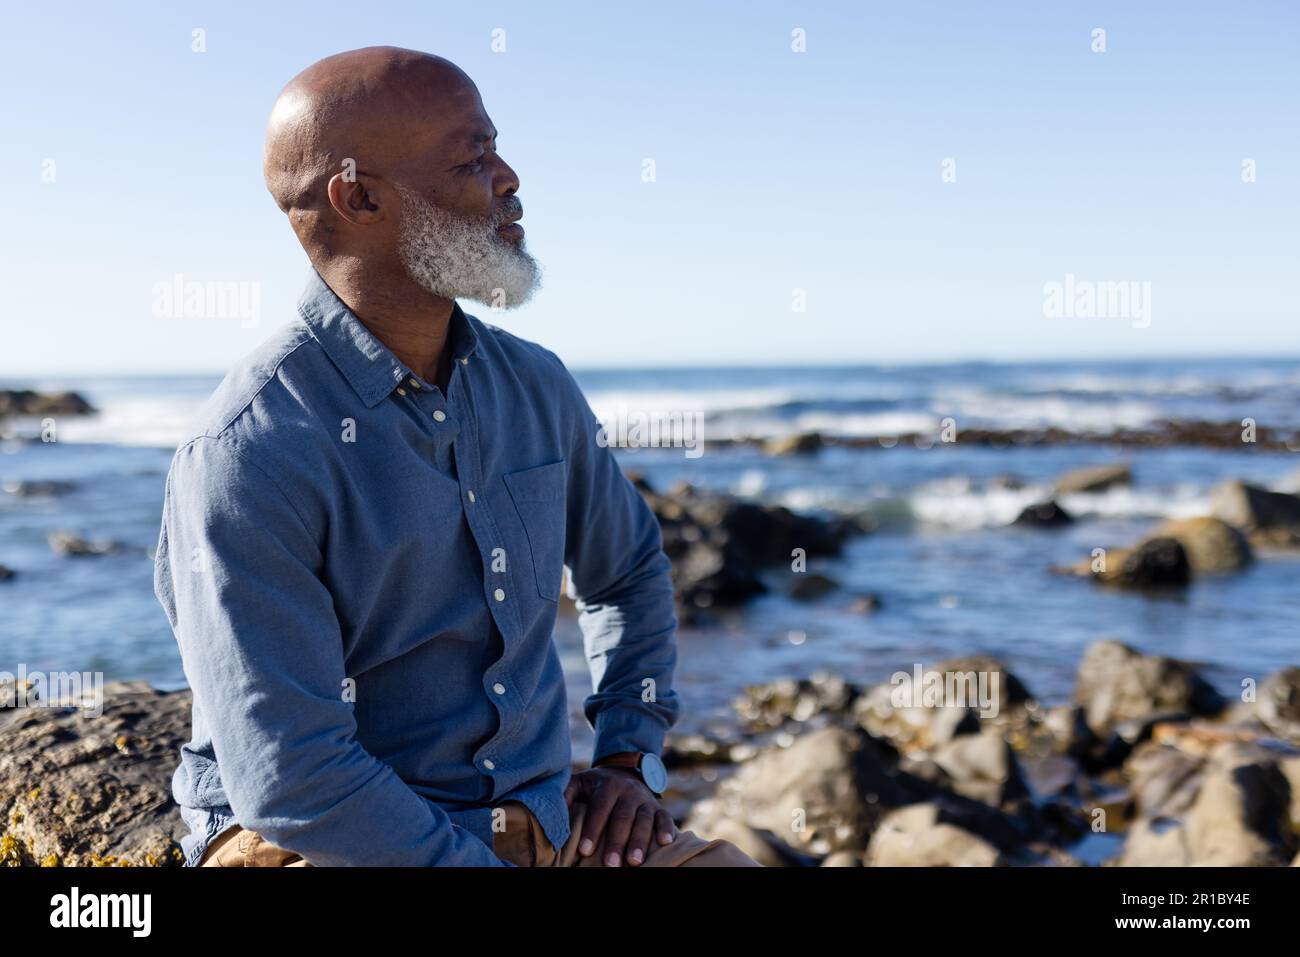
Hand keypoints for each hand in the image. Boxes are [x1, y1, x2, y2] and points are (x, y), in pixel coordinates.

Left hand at [563, 766, 677, 865]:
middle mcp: (628, 791)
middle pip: (623, 817)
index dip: (593, 829)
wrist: (623, 771)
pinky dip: (666, 828)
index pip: (600, 807)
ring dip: (640, 841)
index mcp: (607, 785)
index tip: (585, 850)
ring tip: (634, 862)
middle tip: (610, 864)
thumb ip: (565, 795)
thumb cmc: (595, 785)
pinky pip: (665, 817)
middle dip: (617, 841)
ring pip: (645, 819)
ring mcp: (645, 799)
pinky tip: (665, 842)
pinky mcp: (658, 807)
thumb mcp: (579, 783)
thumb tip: (551, 814)